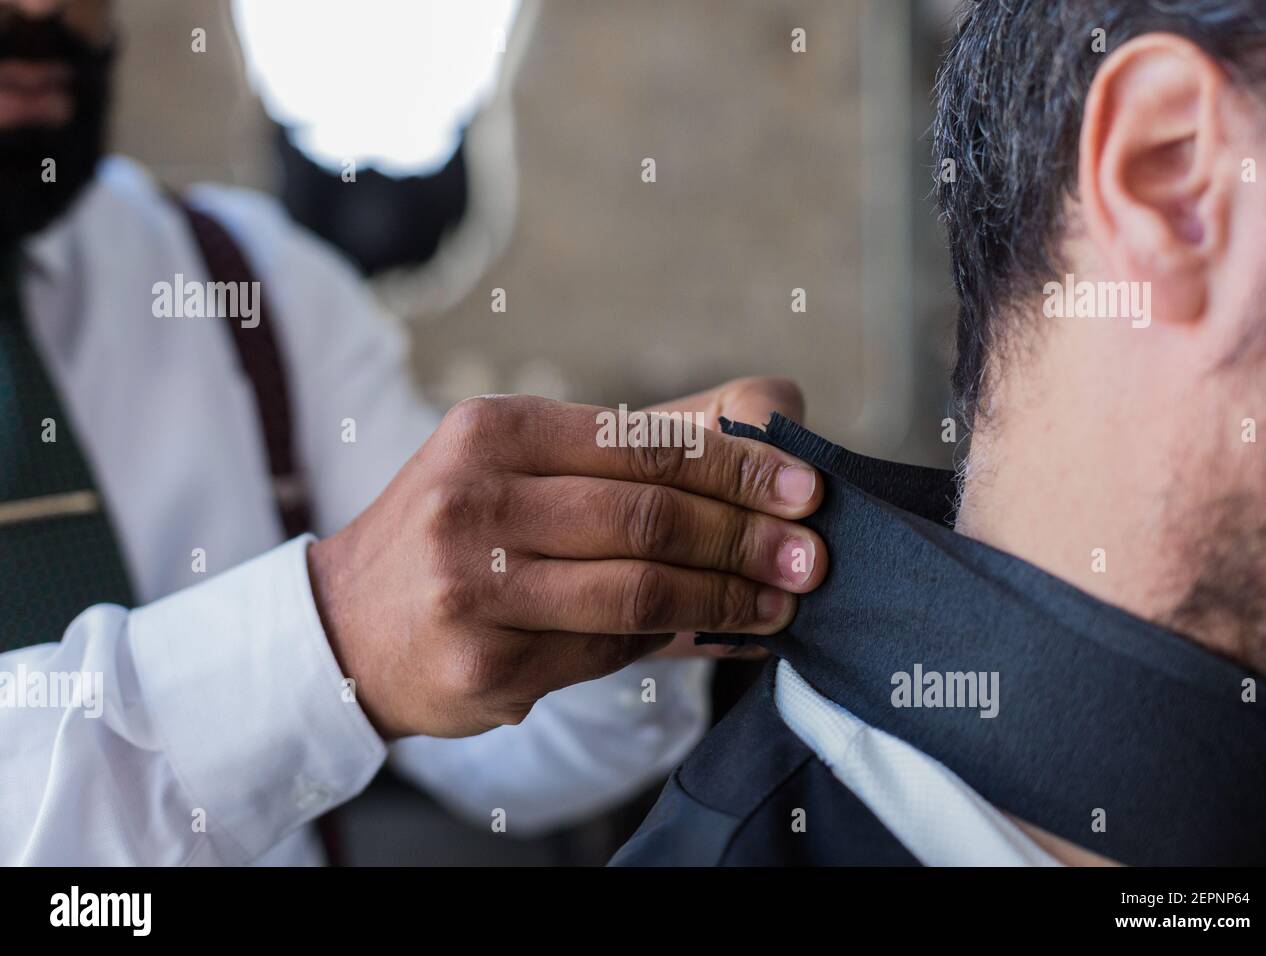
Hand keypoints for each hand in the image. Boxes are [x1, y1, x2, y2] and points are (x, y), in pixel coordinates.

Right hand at [307, 379, 825, 738]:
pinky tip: (716, 630)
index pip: (642, 444)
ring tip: (781, 600)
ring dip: (726, 597)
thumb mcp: (516, 460)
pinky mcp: (486, 663)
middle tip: (808, 553)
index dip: (736, 468)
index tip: (803, 488)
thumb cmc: (460, 529)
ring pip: (638, 591)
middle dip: (746, 536)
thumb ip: (626, 449)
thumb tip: (763, 440)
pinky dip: (674, 639)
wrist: (350, 623)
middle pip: (649, 517)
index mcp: (494, 431)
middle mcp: (475, 500)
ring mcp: (473, 587)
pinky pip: (610, 651)